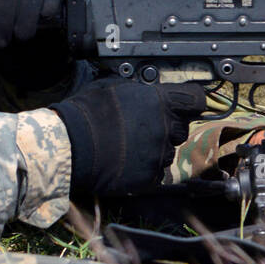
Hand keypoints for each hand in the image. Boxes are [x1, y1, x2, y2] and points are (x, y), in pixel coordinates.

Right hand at [51, 80, 207, 193]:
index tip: (188, 105)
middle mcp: (166, 128)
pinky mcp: (150, 176)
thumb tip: (148, 91)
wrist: (69, 146)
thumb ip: (140, 91)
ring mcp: (159, 154)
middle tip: (142, 128)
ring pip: (168, 152)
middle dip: (167, 128)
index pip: (195, 100)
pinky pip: (155, 172)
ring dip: (154, 150)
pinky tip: (125, 161)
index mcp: (161, 102)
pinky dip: (144, 168)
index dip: (192, 102)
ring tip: (128, 146)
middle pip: (181, 128)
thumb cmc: (87, 112)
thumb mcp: (115, 87)